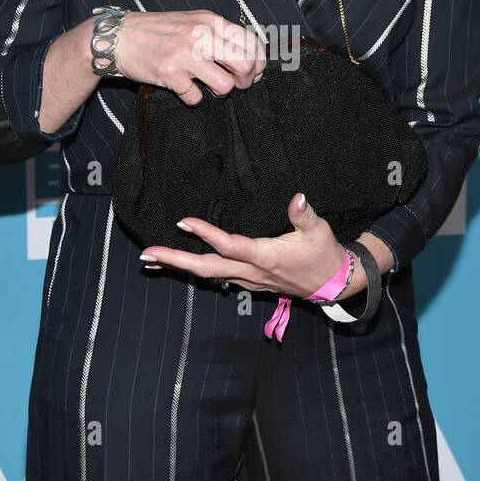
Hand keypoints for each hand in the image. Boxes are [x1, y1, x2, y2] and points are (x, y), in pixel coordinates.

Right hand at [114, 9, 266, 105]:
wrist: (120, 37)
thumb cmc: (158, 31)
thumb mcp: (192, 21)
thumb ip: (218, 34)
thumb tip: (247, 56)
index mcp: (210, 21)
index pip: (252, 42)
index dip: (259, 63)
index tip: (254, 72)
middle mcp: (201, 35)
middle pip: (246, 64)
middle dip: (247, 80)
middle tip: (237, 84)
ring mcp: (186, 55)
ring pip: (226, 85)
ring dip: (221, 92)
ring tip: (208, 86)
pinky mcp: (170, 75)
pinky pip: (197, 97)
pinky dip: (194, 98)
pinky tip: (186, 88)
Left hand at [139, 192, 348, 297]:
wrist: (332, 283)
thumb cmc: (324, 254)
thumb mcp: (319, 231)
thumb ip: (304, 214)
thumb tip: (297, 197)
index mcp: (266, 256)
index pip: (230, 245)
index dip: (206, 234)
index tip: (183, 222)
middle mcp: (252, 271)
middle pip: (207, 268)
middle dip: (176, 261)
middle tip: (147, 254)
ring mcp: (248, 279)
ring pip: (208, 275)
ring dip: (179, 267)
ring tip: (152, 260)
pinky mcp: (249, 281)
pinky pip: (217, 277)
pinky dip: (196, 271)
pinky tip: (181, 266)